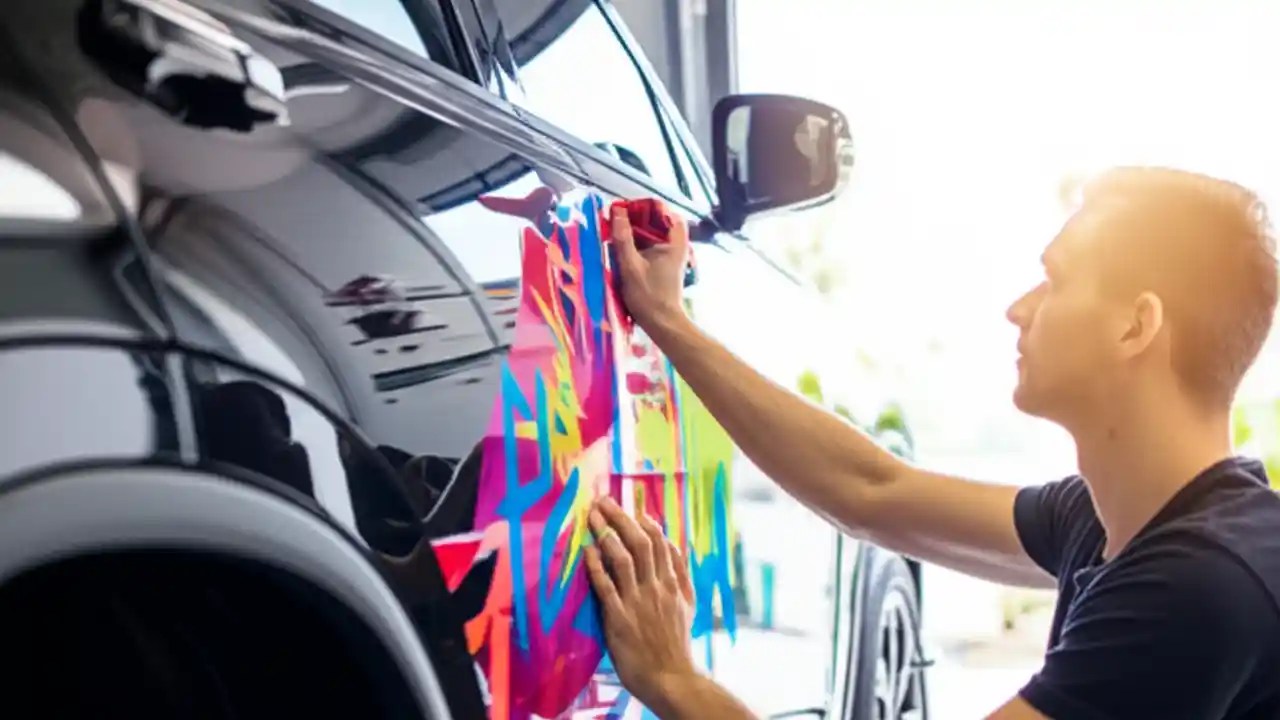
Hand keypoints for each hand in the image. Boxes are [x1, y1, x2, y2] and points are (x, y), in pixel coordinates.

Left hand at [584, 495, 698, 711]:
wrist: (672, 678)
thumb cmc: (676, 644)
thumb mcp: (688, 606)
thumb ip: (681, 575)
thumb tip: (676, 544)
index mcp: (674, 585)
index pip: (661, 545)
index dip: (647, 524)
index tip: (635, 509)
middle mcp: (657, 588)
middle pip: (640, 544)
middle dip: (621, 518)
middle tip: (604, 501)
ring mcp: (638, 602)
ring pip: (624, 559)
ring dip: (607, 534)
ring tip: (593, 517)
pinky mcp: (619, 618)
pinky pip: (606, 586)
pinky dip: (596, 566)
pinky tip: (587, 551)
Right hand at [609, 201, 689, 328]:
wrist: (662, 324)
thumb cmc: (648, 296)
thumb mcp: (631, 266)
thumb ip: (623, 238)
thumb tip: (617, 211)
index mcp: (675, 243)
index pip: (667, 213)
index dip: (649, 207)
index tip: (628, 209)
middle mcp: (676, 247)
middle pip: (659, 223)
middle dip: (638, 220)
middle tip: (618, 220)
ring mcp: (671, 258)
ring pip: (653, 236)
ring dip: (636, 233)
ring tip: (616, 233)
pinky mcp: (663, 267)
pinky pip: (651, 248)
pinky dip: (638, 245)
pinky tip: (622, 250)